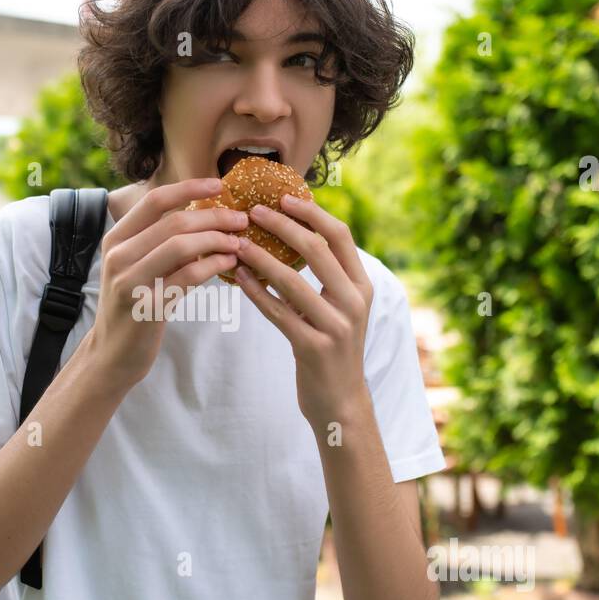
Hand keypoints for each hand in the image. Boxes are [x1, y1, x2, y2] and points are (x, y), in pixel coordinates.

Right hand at [87, 178, 248, 390]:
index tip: (219, 184)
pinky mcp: (146, 307)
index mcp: (116, 239)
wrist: (112, 355)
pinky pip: (188, 277)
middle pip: (175, 222)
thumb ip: (157, 242)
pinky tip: (229, 263)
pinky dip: (213, 265)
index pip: (154, 200)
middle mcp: (119, 256)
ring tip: (238, 243)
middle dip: (214, 217)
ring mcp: (129, 282)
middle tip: (240, 220)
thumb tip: (203, 213)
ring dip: (217, 241)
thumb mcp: (134, 267)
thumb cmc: (131, 306)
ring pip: (182, 246)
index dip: (189, 188)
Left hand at [232, 194, 373, 424]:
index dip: (312, 213)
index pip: (340, 236)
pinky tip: (238, 278)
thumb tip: (293, 233)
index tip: (284, 198)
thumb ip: (326, 277)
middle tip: (252, 212)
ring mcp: (335, 326)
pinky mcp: (313, 347)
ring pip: (292, 281)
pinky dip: (256, 293)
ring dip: (261, 259)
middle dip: (282, 226)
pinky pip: (278, 312)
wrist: (341, 401)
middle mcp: (354, 302)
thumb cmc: (332, 347)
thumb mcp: (339, 308)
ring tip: (236, 244)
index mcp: (362, 286)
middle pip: (316, 250)